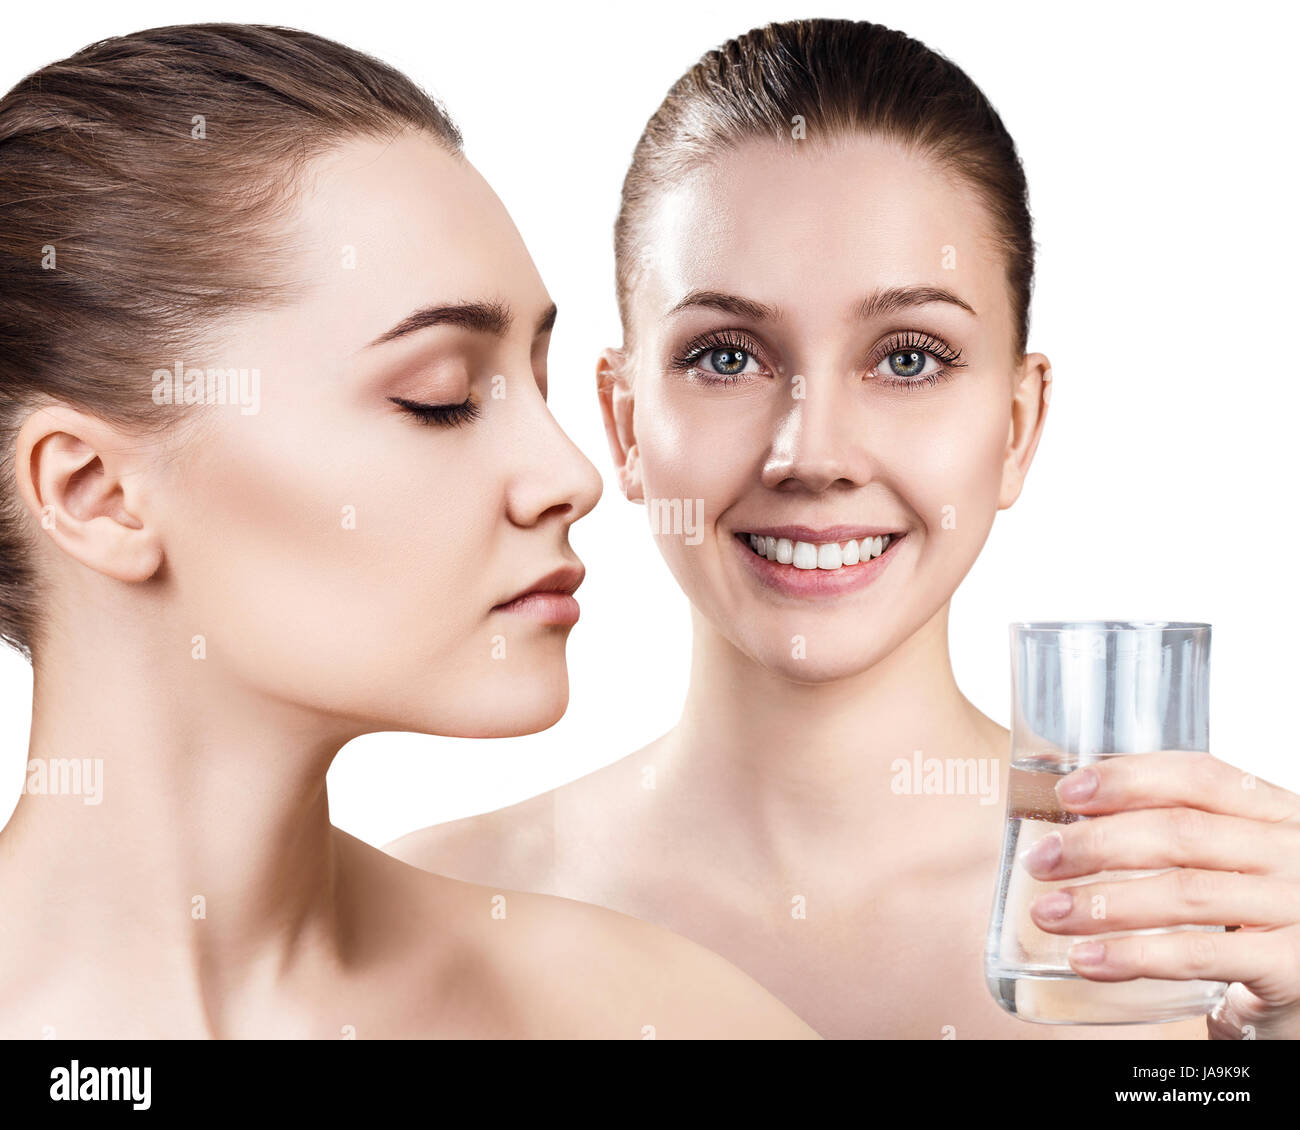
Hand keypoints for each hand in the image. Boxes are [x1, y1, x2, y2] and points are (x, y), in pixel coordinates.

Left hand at [1022, 751, 1299, 1038]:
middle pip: (1182, 832)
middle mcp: (1295, 853)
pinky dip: (1133, 955)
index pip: (1200, 776)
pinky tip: (1087, 959)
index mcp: (1277, 814)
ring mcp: (1298, 909)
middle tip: (1040, 860)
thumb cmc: (1259, 922)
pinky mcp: (1291, 968)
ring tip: (1049, 912)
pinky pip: (1198, 955)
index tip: (1067, 793)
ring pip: (1184, 892)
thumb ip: (1181, 836)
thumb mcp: (1235, 863)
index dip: (1128, 779)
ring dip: (1103, 903)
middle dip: (1098, 843)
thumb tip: (1070, 822)